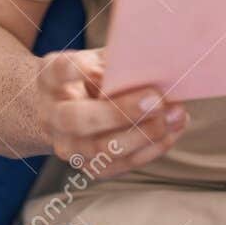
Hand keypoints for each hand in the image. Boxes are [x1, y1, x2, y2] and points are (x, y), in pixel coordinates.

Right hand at [33, 48, 189, 177]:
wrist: (66, 109)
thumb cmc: (89, 76)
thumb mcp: (94, 59)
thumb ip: (114, 60)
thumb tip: (150, 63)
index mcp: (50, 79)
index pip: (59, 71)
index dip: (78, 70)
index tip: (99, 68)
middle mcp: (52, 116)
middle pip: (77, 120)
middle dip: (120, 112)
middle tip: (156, 99)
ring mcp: (67, 145)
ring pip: (102, 149)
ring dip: (144, 134)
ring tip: (175, 114)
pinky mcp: (88, 165)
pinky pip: (121, 164)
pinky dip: (151, 149)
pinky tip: (172, 130)